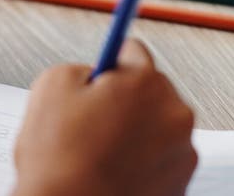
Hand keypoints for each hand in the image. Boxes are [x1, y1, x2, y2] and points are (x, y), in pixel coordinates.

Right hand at [13, 40, 196, 195]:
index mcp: (146, 83)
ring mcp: (181, 153)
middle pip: (149, 90)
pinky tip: (111, 171)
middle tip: (91, 120)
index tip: (103, 71)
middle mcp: (174, 114)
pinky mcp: (180, 184)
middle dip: (123, 100)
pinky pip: (160, 159)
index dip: (109, 63)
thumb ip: (79, 68)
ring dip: (133, 132)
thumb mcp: (52, 86)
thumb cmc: (60, 161)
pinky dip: (140, 162)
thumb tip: (92, 74)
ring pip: (156, 126)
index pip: (133, 51)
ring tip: (98, 152)